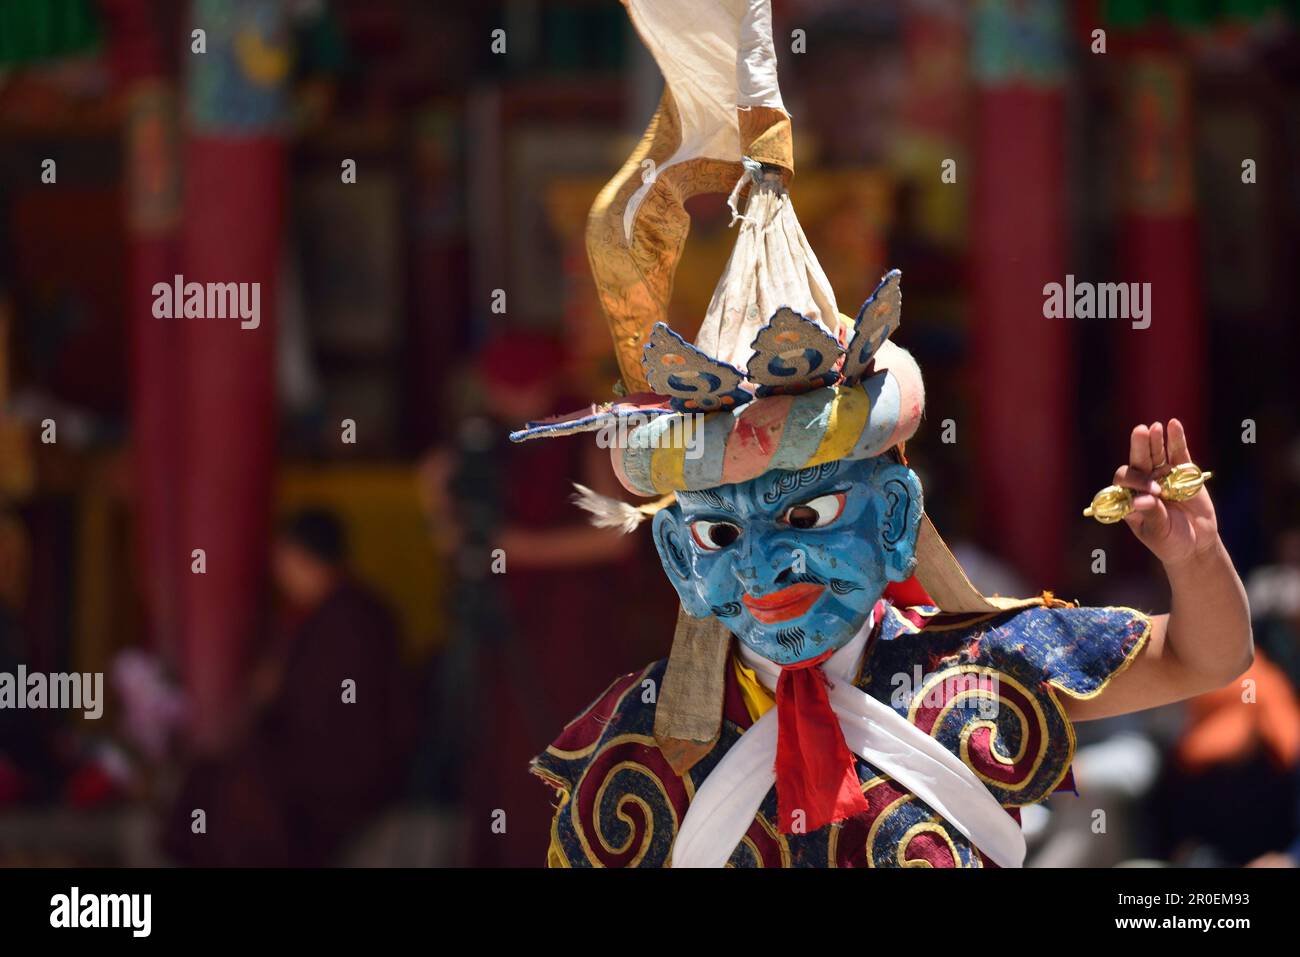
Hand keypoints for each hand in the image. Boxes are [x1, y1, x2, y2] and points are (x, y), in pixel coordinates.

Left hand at [1114, 419, 1218, 566]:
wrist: (1196, 545)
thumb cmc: (1170, 541)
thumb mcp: (1159, 531)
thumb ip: (1152, 514)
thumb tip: (1143, 500)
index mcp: (1130, 497)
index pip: (1125, 481)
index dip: (1136, 482)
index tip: (1154, 492)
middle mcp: (1144, 483)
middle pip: (1138, 462)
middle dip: (1139, 447)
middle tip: (1140, 431)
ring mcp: (1163, 476)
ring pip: (1157, 454)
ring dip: (1155, 440)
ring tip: (1155, 427)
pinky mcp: (1183, 473)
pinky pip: (1178, 453)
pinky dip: (1176, 439)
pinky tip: (1174, 424)